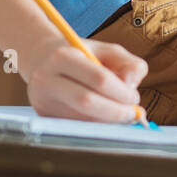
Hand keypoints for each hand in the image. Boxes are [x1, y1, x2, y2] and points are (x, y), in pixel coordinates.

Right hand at [22, 34, 148, 122]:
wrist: (43, 59)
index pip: (98, 78)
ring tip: (122, 116)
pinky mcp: (43, 115)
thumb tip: (131, 85)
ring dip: (107, 121)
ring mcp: (42, 99)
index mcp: (63, 56)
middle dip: (115, 111)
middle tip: (133, 114)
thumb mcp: (109, 51)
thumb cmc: (83, 55)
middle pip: (86, 101)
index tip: (135, 98)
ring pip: (81, 118)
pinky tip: (105, 119)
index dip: (121, 92)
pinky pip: (75, 126)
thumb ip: (130, 64)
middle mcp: (46, 78)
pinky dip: (95, 126)